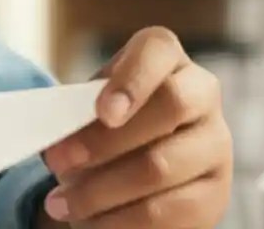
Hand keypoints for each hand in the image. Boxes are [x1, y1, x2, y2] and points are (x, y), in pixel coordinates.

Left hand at [37, 27, 232, 227]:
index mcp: (166, 61)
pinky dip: (121, 220)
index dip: (132, 78)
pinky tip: (89, 222)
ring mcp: (216, 144)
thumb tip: (47, 129)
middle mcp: (201, 95)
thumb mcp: (86, 109)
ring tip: (60, 202)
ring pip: (161, 166)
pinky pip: (170, 211)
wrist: (130, 172)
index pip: (158, 50)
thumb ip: (75, 110)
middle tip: (55, 160)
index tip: (102, 111)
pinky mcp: (215, 193)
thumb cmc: (103, 128)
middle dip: (104, 139)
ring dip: (100, 190)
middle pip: (169, 107)